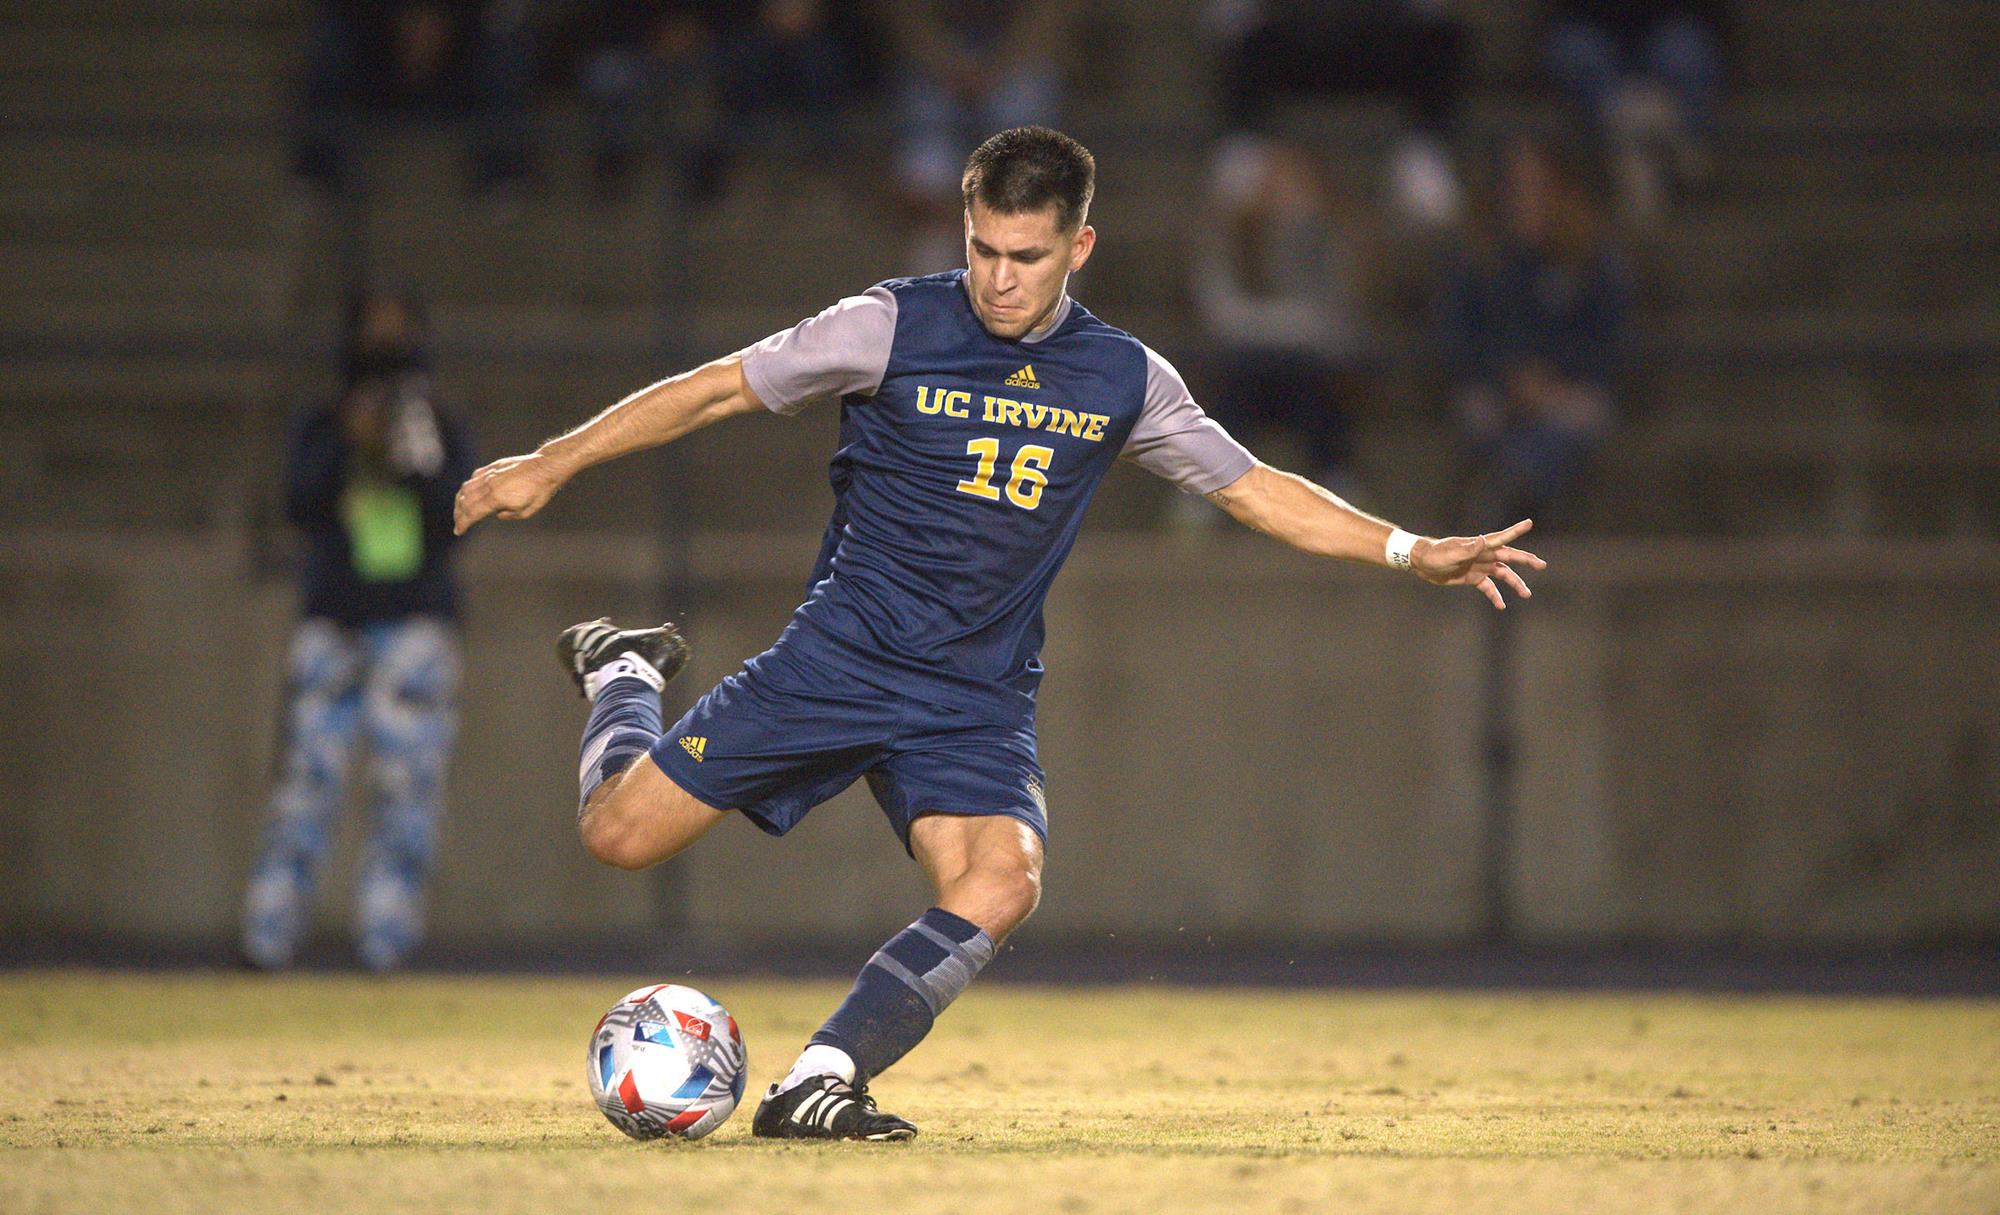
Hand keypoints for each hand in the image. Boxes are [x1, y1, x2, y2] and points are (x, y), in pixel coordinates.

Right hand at [453, 452, 566, 534]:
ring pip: (467, 487)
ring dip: (460, 500)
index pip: (472, 513)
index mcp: (496, 498)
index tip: (458, 531)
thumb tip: (498, 514)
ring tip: (459, 510)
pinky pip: (475, 477)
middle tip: (458, 523)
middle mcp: (489, 485)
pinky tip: (469, 492)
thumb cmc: (540, 491)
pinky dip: (468, 486)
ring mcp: (490, 474)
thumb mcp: (527, 511)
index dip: (463, 523)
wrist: (546, 467)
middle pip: (465, 501)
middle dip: (459, 514)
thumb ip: (509, 515)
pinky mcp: (494, 466)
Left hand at [1411, 519, 1546, 609]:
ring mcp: (1479, 567)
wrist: (1421, 563)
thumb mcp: (1450, 553)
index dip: (1515, 531)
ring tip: (1527, 594)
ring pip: (1503, 575)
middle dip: (1526, 560)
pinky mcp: (1473, 578)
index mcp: (1479, 546)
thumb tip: (1482, 539)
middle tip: (1542, 565)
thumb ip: (1467, 548)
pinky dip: (1495, 596)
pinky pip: (1488, 588)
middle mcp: (1483, 555)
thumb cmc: (1434, 555)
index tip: (1529, 523)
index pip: (1501, 538)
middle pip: (1509, 557)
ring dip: (1515, 583)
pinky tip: (1501, 605)